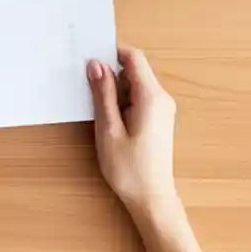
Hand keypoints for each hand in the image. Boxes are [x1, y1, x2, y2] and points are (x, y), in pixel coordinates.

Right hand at [87, 46, 178, 213]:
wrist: (152, 199)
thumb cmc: (129, 169)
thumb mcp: (109, 129)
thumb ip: (102, 94)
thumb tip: (96, 64)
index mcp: (151, 97)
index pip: (134, 57)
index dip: (111, 52)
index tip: (89, 59)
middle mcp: (161, 98)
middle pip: (134, 70)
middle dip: (110, 74)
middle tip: (88, 90)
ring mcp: (162, 109)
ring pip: (135, 84)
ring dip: (115, 90)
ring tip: (99, 111)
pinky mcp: (159, 118)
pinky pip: (139, 98)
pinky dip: (122, 101)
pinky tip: (110, 119)